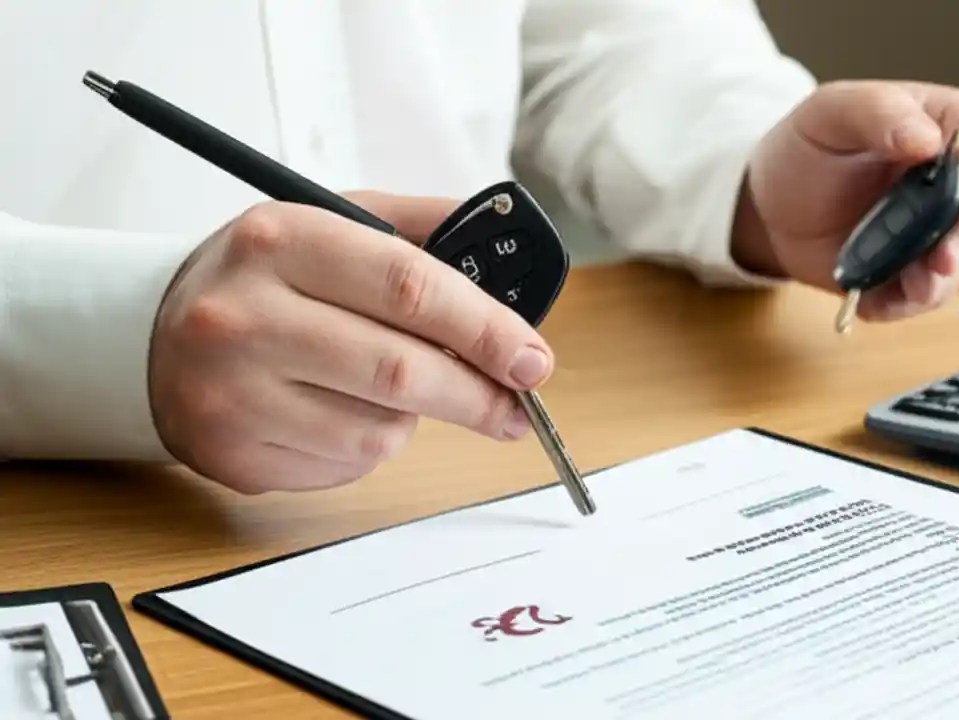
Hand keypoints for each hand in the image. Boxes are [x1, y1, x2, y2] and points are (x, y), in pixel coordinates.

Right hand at [149, 193, 553, 492]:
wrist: (156, 335)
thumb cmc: (266, 278)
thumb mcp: (332, 221)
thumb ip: (420, 230)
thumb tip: (507, 261)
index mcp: (282, 240)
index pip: (410, 286)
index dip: (485, 328)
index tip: (531, 357)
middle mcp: (245, 316)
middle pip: (401, 370)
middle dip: (477, 394)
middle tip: (515, 406)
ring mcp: (231, 393)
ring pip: (379, 430)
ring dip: (412, 419)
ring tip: (390, 390)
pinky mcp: (231, 454)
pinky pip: (344, 466)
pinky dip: (367, 447)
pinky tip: (338, 413)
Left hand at [733, 80, 958, 320]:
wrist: (772, 204)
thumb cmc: (806, 146)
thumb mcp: (829, 113)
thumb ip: (877, 112)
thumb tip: (927, 138)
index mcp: (941, 124)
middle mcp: (949, 180)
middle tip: (942, 260)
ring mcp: (934, 231)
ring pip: (958, 260)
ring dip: (939, 280)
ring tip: (917, 288)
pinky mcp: (912, 270)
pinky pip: (921, 294)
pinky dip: (903, 304)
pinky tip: (874, 304)